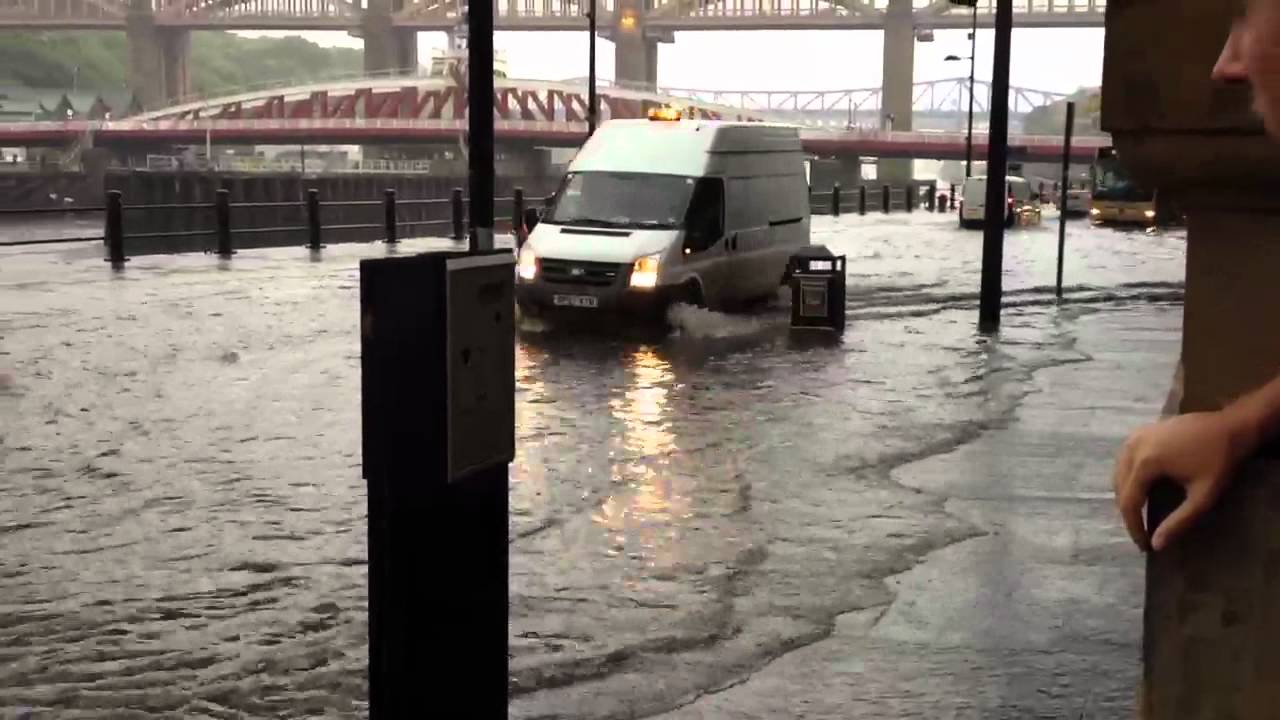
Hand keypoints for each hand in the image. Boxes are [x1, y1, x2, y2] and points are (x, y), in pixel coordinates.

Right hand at [1113, 411, 1252, 551]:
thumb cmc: (1219, 461)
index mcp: (1145, 462)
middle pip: (1119, 488)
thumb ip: (1179, 521)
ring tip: (1139, 514)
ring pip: (1118, 474)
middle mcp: (1132, 448)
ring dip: (1126, 496)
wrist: (1230, 426)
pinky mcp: (1139, 433)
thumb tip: (1157, 544)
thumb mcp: (1203, 496)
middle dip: (1128, 513)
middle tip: (1142, 532)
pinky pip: (1124, 461)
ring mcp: (1133, 437)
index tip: (1143, 545)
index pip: (1129, 502)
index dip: (1133, 527)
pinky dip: (1127, 478)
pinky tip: (1140, 489)